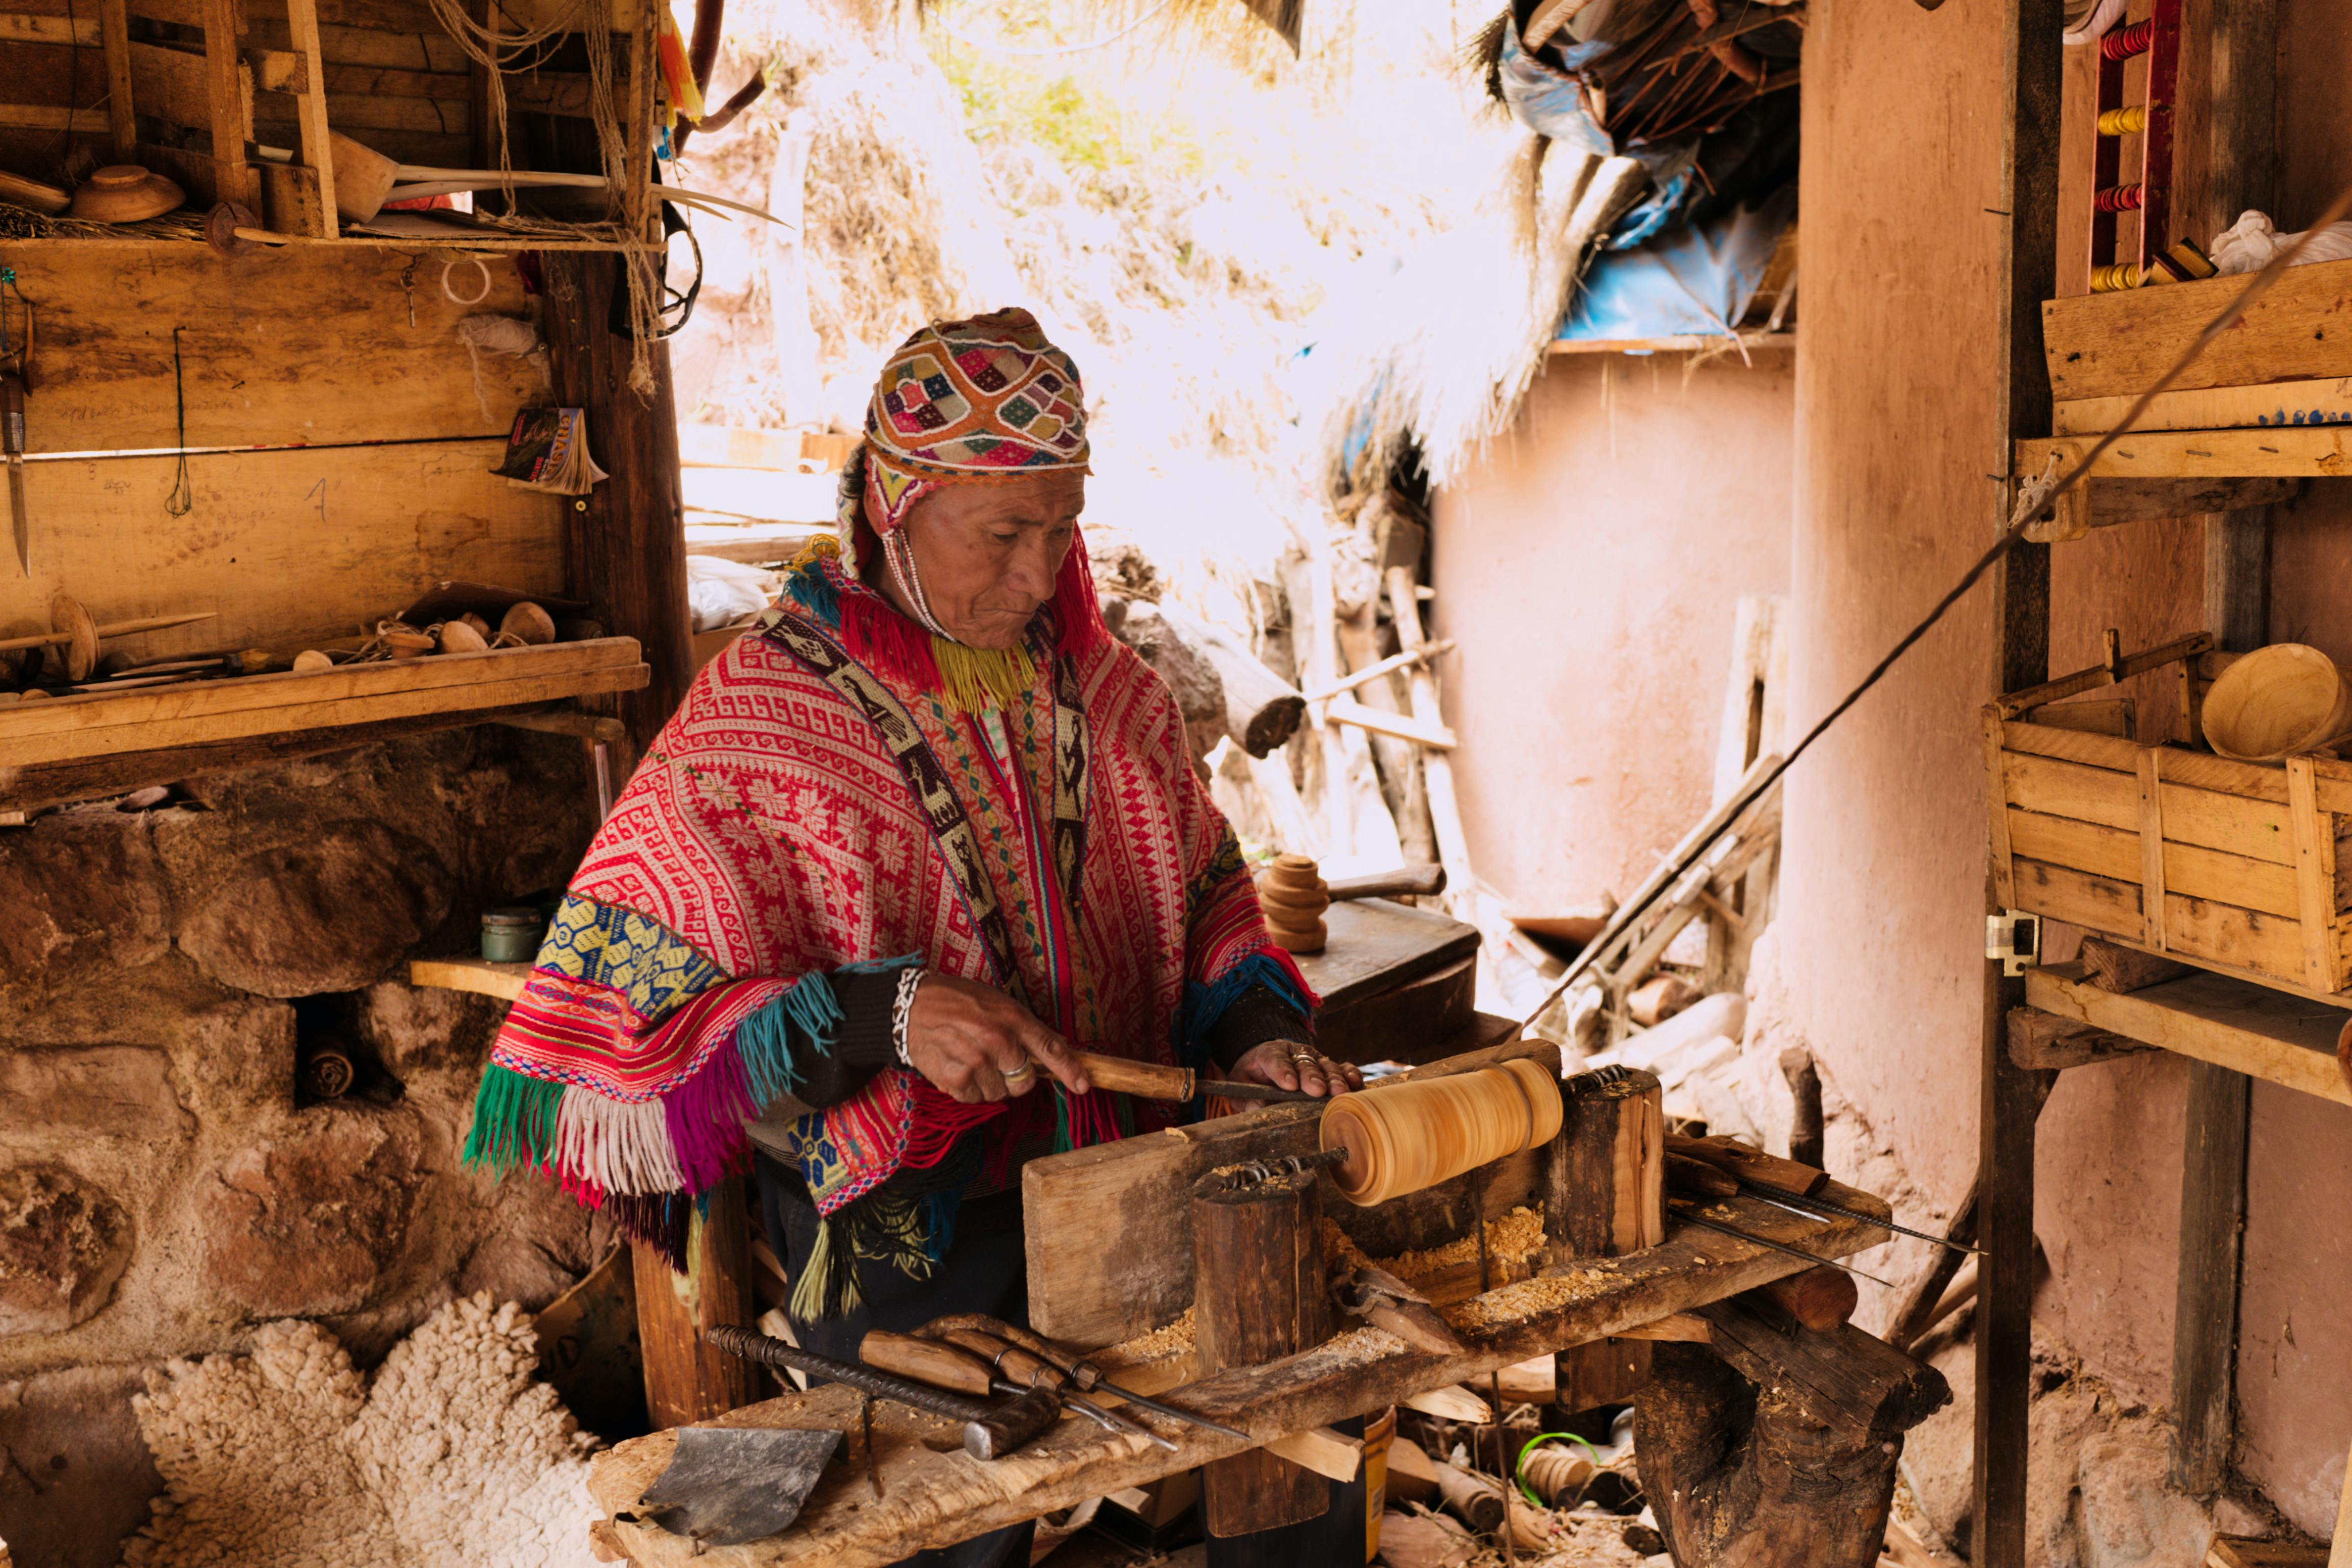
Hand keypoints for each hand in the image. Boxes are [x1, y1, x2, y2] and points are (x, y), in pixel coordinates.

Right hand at [902, 971, 1091, 1103]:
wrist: (912, 1007)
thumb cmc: (958, 1002)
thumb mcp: (998, 1003)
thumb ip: (1024, 1028)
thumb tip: (1052, 1050)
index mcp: (1012, 1018)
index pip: (1050, 1048)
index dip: (1069, 1069)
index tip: (1083, 1085)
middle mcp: (998, 1040)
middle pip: (1025, 1082)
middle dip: (1015, 1078)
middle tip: (996, 1060)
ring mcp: (976, 1062)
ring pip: (999, 1094)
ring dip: (989, 1084)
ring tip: (970, 1058)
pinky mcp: (955, 1079)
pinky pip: (975, 1098)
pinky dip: (968, 1089)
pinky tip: (957, 1066)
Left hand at [1225, 1039, 1362, 1098]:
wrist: (1264, 1061)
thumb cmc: (1251, 1077)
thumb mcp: (1239, 1085)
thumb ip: (1245, 1098)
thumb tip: (1257, 1108)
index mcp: (1268, 1054)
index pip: (1274, 1060)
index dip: (1282, 1071)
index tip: (1289, 1085)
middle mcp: (1293, 1053)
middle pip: (1303, 1064)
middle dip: (1311, 1077)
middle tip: (1317, 1090)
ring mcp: (1312, 1058)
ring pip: (1324, 1065)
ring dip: (1333, 1078)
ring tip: (1339, 1092)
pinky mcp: (1326, 1064)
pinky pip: (1340, 1066)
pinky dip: (1349, 1073)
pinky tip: (1355, 1082)